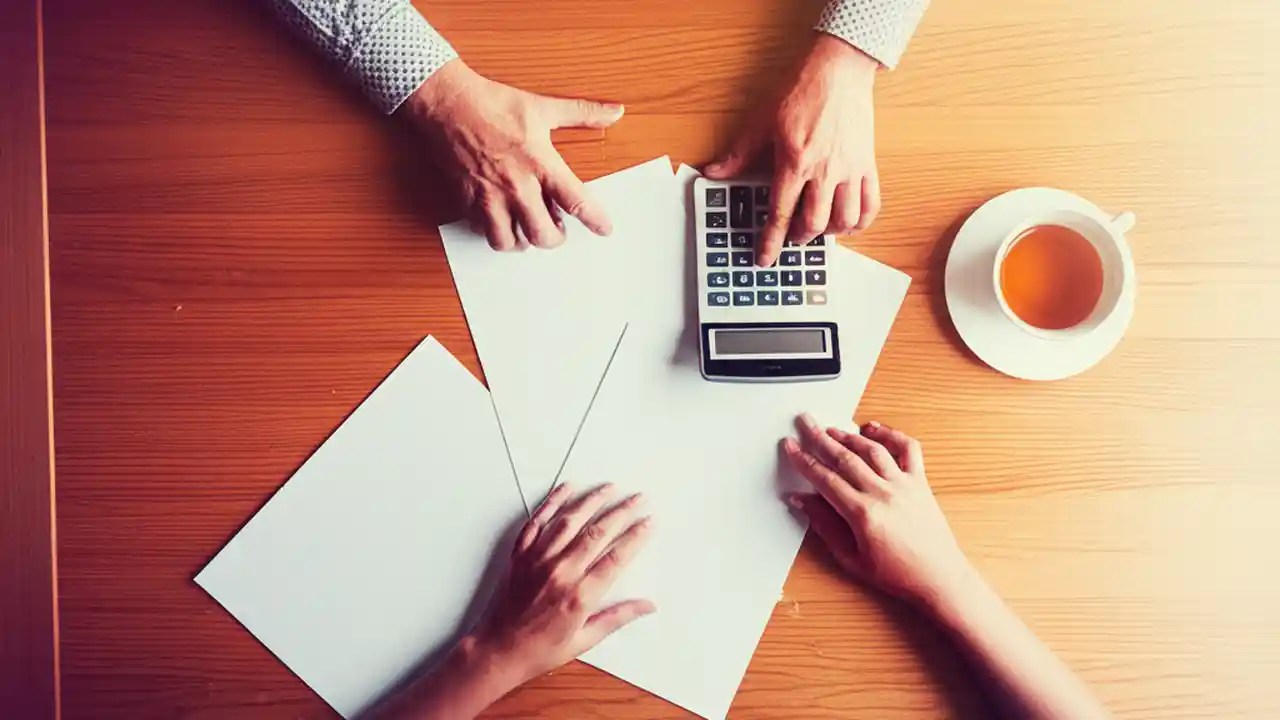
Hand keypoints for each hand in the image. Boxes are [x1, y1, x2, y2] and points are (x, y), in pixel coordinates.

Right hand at [403, 60, 621, 250]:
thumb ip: (582, 113)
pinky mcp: (467, 199)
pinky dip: (494, 231)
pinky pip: (483, 231)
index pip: (576, 201)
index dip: (595, 220)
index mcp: (540, 163)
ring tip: (527, 230)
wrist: (447, 102)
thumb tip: (615, 112)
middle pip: (543, 234)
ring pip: (510, 242)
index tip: (604, 230)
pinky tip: (501, 221)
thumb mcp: (543, 107)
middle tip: (556, 229)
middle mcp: (517, 186)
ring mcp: (490, 196)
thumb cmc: (493, 103)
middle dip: (555, 238)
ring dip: (522, 241)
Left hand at [468, 483, 653, 685]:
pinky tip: (567, 489)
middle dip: (622, 511)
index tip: (649, 522)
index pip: (616, 557)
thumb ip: (617, 617)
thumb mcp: (584, 640)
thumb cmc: (538, 650)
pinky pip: (538, 521)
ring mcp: (538, 559)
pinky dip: (553, 502)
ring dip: (592, 500)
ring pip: (570, 520)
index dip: (636, 536)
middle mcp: (559, 572)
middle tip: (638, 498)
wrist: (496, 650)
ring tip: (609, 488)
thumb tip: (647, 606)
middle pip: (598, 532)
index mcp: (578, 596)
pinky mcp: (520, 554)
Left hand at [706, 33, 880, 266]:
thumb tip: (714, 172)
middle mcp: (825, 171)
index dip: (771, 241)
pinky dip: (861, 221)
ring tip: (819, 227)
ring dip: (831, 232)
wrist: (838, 70)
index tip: (765, 259)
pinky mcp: (868, 164)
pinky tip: (849, 222)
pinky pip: (871, 204)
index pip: (781, 213)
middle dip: (800, 237)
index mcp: (795, 163)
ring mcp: (850, 170)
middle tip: (792, 235)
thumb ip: (739, 154)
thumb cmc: (802, 92)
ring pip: (845, 219)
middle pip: (815, 223)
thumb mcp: (762, 122)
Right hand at [782, 415, 974, 607]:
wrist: (938, 577)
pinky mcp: (920, 483)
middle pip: (845, 458)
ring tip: (831, 429)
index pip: (825, 479)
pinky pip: (907, 449)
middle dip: (820, 438)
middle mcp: (883, 494)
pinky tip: (873, 429)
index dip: (804, 460)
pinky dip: (891, 434)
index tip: (791, 446)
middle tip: (806, 422)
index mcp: (863, 514)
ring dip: (849, 436)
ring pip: (872, 449)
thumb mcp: (850, 557)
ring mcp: (904, 485)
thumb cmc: (896, 574)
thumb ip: (824, 525)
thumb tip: (800, 500)